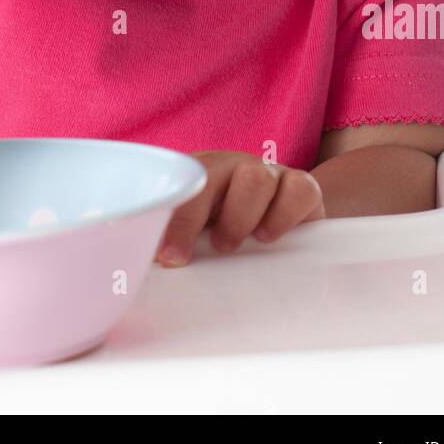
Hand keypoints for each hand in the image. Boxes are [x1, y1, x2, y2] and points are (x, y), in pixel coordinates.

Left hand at [155, 150, 324, 265]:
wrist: (280, 214)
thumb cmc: (224, 228)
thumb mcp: (197, 233)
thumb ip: (173, 245)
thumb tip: (142, 275)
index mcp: (198, 174)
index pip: (179, 185)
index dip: (174, 219)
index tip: (168, 257)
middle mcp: (231, 167)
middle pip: (213, 173)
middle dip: (198, 217)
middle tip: (197, 253)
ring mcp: (268, 173)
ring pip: (257, 178)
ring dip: (241, 215)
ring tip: (232, 245)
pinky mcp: (302, 187)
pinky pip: (300, 189)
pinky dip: (286, 214)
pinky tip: (270, 236)